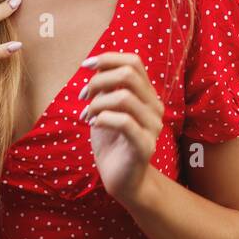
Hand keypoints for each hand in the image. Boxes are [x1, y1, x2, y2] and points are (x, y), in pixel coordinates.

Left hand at [76, 52, 164, 201]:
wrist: (122, 180)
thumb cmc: (112, 142)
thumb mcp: (105, 109)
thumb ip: (105, 88)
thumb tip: (97, 67)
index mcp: (147, 95)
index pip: (134, 62)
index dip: (108, 58)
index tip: (86, 65)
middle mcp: (155, 107)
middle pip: (129, 74)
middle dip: (99, 80)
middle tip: (83, 96)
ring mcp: (152, 126)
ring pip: (124, 97)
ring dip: (97, 103)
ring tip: (86, 115)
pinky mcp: (145, 145)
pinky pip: (124, 122)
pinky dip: (103, 118)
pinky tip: (93, 125)